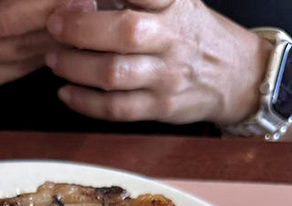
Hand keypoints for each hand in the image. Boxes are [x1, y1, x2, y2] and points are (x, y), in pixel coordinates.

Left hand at [45, 0, 271, 123]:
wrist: (237, 75)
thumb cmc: (195, 33)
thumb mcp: (178, 2)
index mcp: (176, 3)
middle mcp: (173, 38)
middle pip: (123, 33)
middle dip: (81, 28)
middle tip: (54, 25)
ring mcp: (167, 76)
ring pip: (114, 74)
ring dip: (75, 67)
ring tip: (53, 59)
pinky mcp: (160, 107)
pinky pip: (117, 109)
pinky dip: (85, 102)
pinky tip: (66, 92)